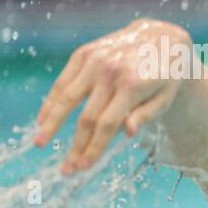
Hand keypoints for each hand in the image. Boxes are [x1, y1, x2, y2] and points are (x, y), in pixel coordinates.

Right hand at [34, 19, 189, 174]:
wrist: (162, 38)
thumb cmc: (168, 75)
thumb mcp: (167, 96)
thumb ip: (147, 114)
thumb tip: (127, 134)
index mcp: (133, 86)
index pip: (107, 125)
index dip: (94, 148)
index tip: (84, 167)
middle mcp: (110, 72)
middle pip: (87, 117)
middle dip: (75, 146)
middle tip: (65, 169)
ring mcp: (95, 61)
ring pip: (67, 98)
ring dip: (51, 123)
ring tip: (39, 143)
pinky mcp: (84, 53)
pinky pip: (64, 80)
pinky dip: (52, 100)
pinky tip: (43, 118)